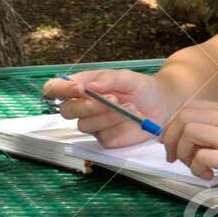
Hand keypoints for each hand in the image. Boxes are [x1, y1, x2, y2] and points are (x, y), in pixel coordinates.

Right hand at [41, 68, 175, 147]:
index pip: (55, 89)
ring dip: (107, 115)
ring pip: (84, 125)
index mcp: (82, 87)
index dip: (59, 89)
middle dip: (87, 105)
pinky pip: (103, 136)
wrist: (162, 104)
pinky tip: (132, 118)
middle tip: (111, 98)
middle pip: (66, 111)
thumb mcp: (126, 77)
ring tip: (130, 106)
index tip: (79, 88)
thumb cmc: (141, 87)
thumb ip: (107, 79)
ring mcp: (93, 125)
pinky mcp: (106, 139)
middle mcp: (83, 107)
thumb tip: (88, 86)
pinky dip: (119, 127)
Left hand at [159, 101, 217, 199]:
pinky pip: (203, 156)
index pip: (189, 108)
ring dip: (183, 153)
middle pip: (183, 117)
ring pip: (189, 132)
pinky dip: (197, 168)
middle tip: (177, 158)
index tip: (173, 145)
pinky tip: (210, 176)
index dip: (173, 127)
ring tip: (196, 168)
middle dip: (171, 140)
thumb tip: (189, 139)